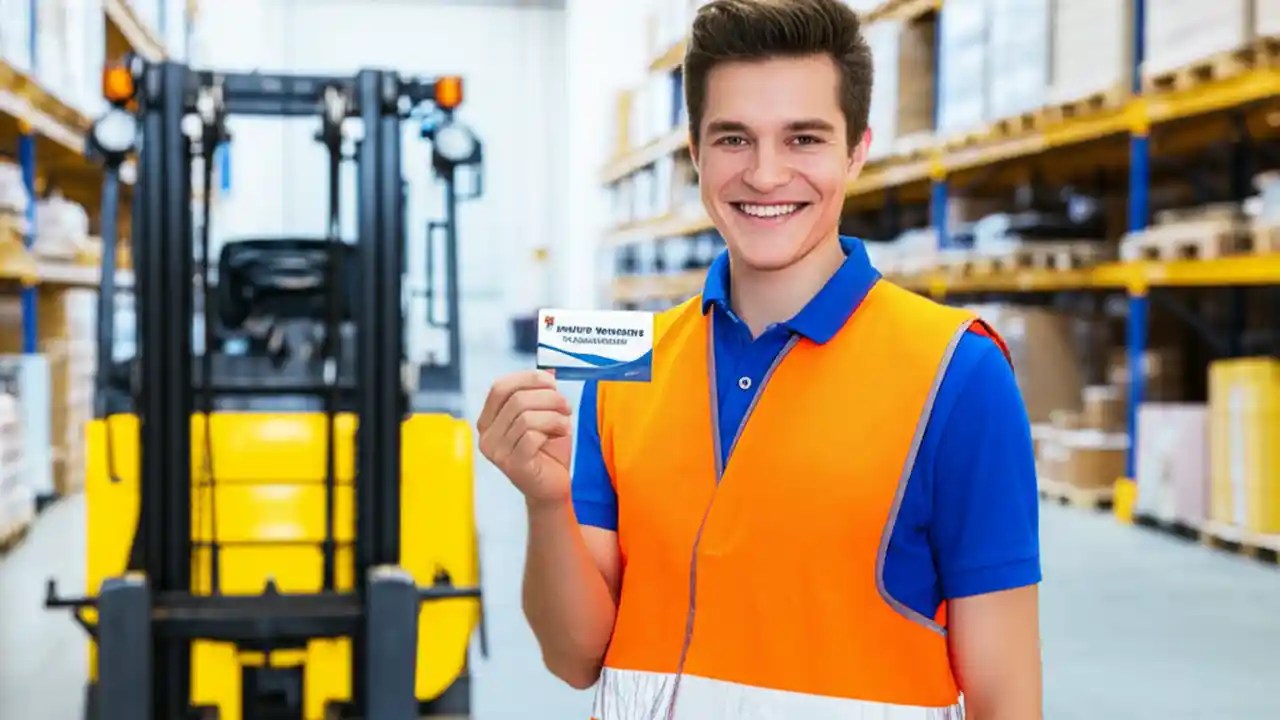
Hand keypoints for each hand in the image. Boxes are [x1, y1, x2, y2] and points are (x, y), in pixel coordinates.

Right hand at [476, 369, 573, 505]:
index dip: (527, 379)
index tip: (552, 382)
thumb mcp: (545, 417)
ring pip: (526, 417)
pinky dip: (552, 431)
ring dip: (554, 417)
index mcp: (488, 420)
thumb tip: (549, 369)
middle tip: (566, 407)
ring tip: (564, 425)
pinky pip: (532, 435)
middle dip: (549, 398)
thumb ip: (541, 394)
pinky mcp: (513, 465)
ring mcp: (497, 452)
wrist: (552, 488)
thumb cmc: (547, 452)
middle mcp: (486, 436)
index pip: (500, 387)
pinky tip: (559, 437)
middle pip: (517, 400)